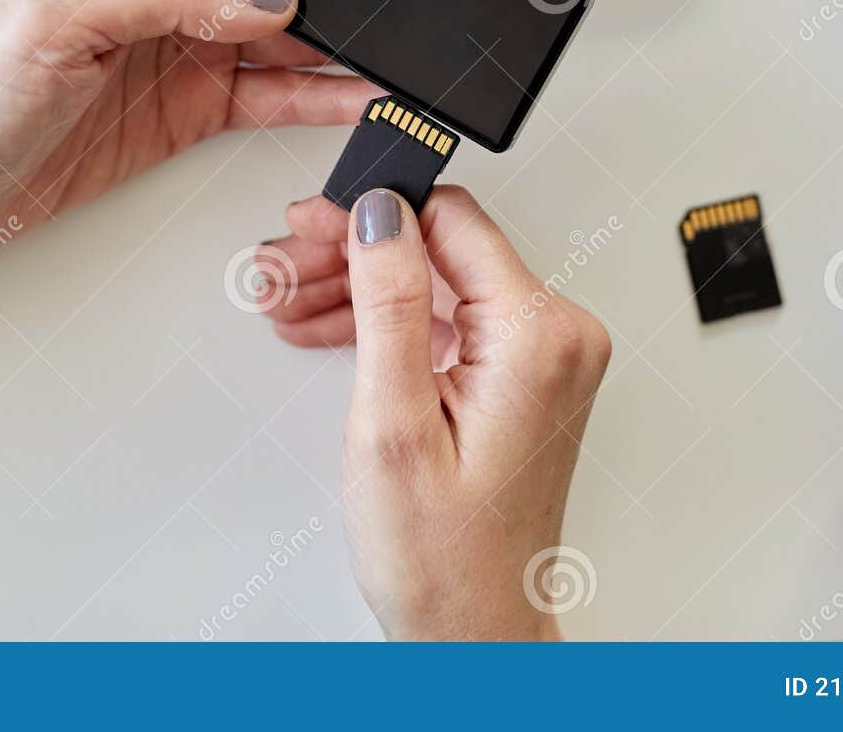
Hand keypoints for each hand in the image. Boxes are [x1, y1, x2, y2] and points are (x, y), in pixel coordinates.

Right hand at [259, 187, 611, 639]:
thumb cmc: (444, 557)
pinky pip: (450, 321)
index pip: (451, 222)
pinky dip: (390, 322)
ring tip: (290, 299)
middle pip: (442, 247)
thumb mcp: (393, 422)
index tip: (312, 219)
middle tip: (285, 262)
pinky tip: (331, 325)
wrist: (473, 631)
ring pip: (439, 281)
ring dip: (361, 286)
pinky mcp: (522, 376)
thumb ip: (390, 304)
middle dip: (354, 252)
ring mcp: (542, 357)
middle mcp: (556, 337)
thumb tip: (382, 214)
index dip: (371, 211)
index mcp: (538, 337)